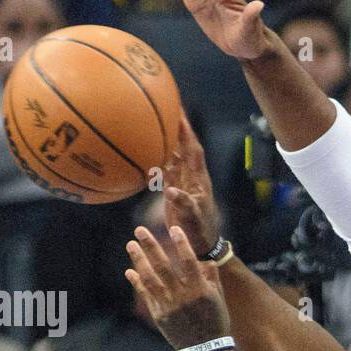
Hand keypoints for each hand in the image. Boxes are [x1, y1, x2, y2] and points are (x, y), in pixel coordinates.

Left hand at [126, 223, 230, 350]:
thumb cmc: (216, 322)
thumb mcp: (219, 300)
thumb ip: (211, 278)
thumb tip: (204, 260)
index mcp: (200, 290)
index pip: (189, 261)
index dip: (181, 244)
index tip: (173, 228)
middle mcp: (182, 296)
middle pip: (163, 266)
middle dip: (151, 246)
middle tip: (140, 230)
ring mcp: (168, 305)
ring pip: (150, 278)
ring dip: (139, 260)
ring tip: (130, 244)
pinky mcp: (159, 315)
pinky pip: (145, 295)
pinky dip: (137, 282)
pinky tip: (130, 270)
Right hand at [163, 113, 220, 257]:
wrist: (201, 245)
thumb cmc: (200, 232)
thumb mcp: (193, 218)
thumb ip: (185, 204)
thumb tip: (172, 191)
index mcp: (198, 180)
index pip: (193, 150)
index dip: (187, 133)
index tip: (180, 114)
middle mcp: (191, 177)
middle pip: (184, 146)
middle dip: (178, 126)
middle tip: (170, 106)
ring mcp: (183, 182)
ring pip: (175, 155)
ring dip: (168, 138)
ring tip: (158, 119)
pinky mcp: (175, 190)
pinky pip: (166, 168)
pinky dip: (159, 157)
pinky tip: (149, 147)